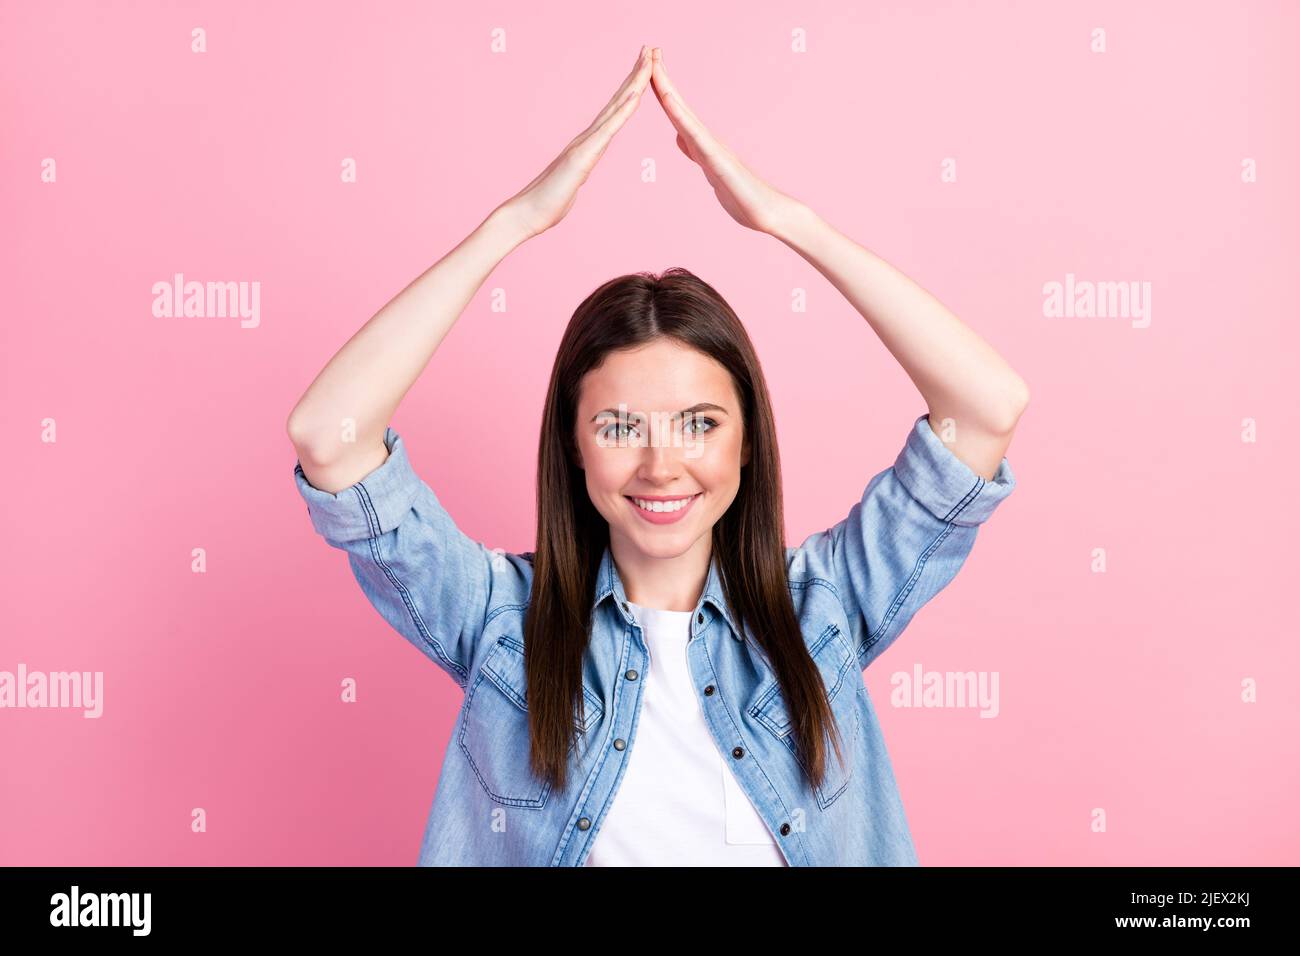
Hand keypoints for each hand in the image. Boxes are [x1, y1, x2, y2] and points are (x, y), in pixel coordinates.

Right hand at [500, 45, 652, 239]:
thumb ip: (578, 171)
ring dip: (633, 85)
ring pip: (615, 109)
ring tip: (648, 62)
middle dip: (635, 75)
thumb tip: (579, 168)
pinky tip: (636, 96)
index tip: (643, 68)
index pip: (614, 112)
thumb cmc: (547, 203)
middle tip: (649, 49)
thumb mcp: (571, 183)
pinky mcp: (583, 157)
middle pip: (617, 101)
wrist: (526, 214)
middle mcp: (587, 137)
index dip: (629, 89)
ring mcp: (585, 144)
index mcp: (588, 144)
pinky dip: (623, 112)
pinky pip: (608, 131)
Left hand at [648, 47, 799, 234]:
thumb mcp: (710, 171)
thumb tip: (680, 136)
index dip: (660, 89)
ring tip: (655, 65)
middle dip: (662, 77)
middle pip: (678, 104)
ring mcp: (713, 148)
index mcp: (700, 143)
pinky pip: (696, 137)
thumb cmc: (741, 195)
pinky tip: (669, 103)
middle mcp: (706, 139)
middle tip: (649, 48)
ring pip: (684, 114)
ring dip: (668, 89)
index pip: (675, 112)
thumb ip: (695, 152)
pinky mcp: (718, 162)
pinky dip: (681, 118)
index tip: (647, 65)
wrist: (768, 213)